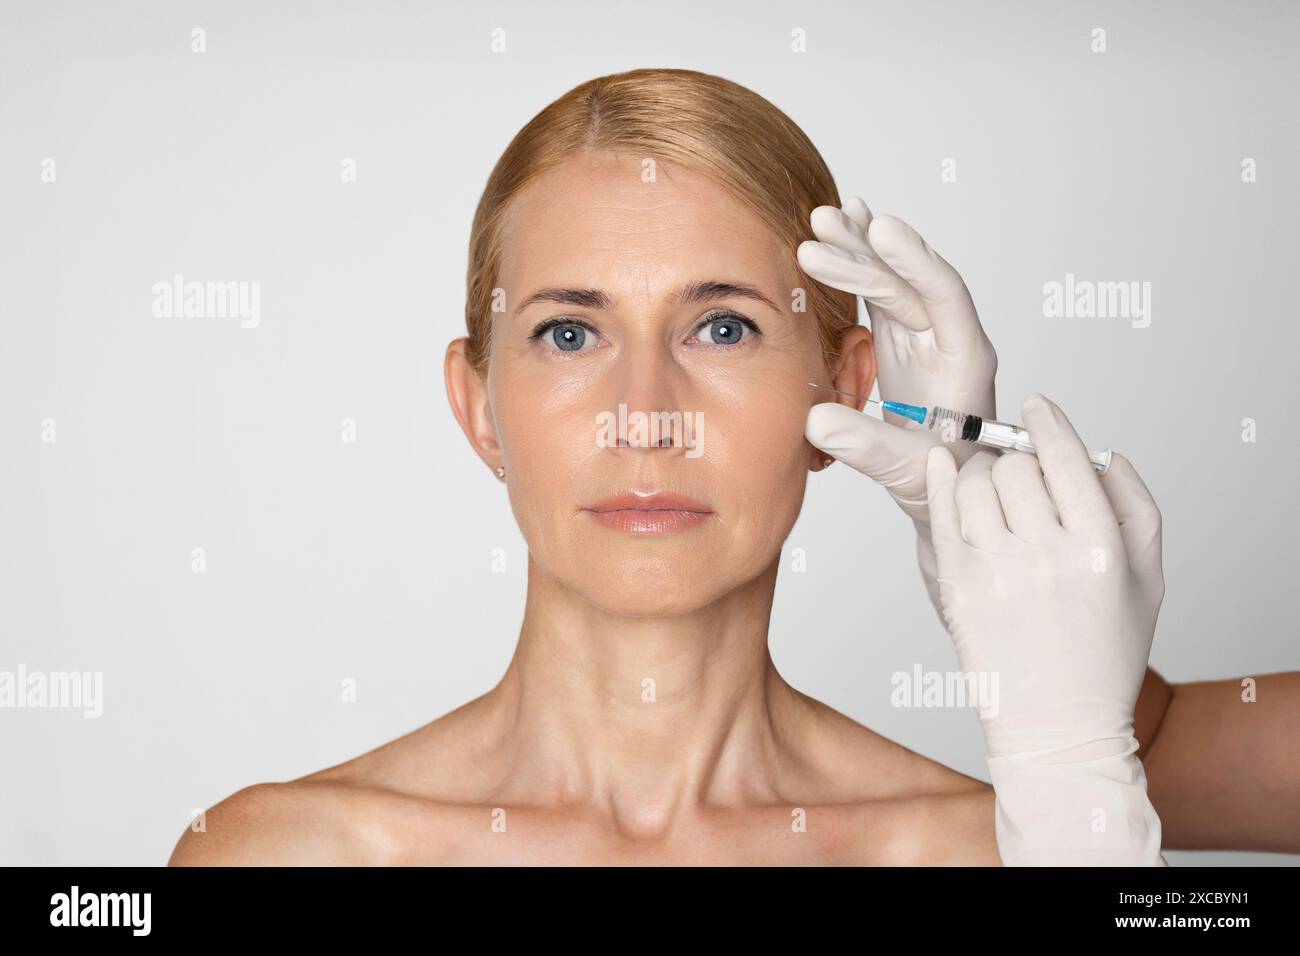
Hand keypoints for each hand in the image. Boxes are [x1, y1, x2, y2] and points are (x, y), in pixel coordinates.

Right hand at [799, 199, 996, 615]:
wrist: (951, 494)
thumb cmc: (946, 484)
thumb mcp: (910, 472)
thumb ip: (869, 446)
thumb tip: (815, 421)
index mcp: (966, 361)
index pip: (945, 296)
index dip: (913, 262)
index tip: (880, 231)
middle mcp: (946, 340)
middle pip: (908, 283)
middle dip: (865, 254)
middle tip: (820, 228)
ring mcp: (921, 338)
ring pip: (890, 281)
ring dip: (857, 249)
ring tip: (823, 217)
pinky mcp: (898, 343)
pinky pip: (877, 295)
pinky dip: (857, 264)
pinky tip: (842, 232)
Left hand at [925, 393, 1166, 863]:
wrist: (1058, 723)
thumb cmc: (1105, 652)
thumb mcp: (1148, 579)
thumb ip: (1134, 506)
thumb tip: (1102, 452)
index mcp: (1100, 547)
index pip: (1066, 457)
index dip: (1047, 422)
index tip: (1036, 405)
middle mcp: (1047, 554)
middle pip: (1017, 467)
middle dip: (1018, 463)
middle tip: (1020, 478)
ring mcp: (996, 571)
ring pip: (975, 483)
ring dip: (982, 478)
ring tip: (994, 498)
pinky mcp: (956, 586)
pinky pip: (941, 512)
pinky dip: (940, 481)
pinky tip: (943, 468)